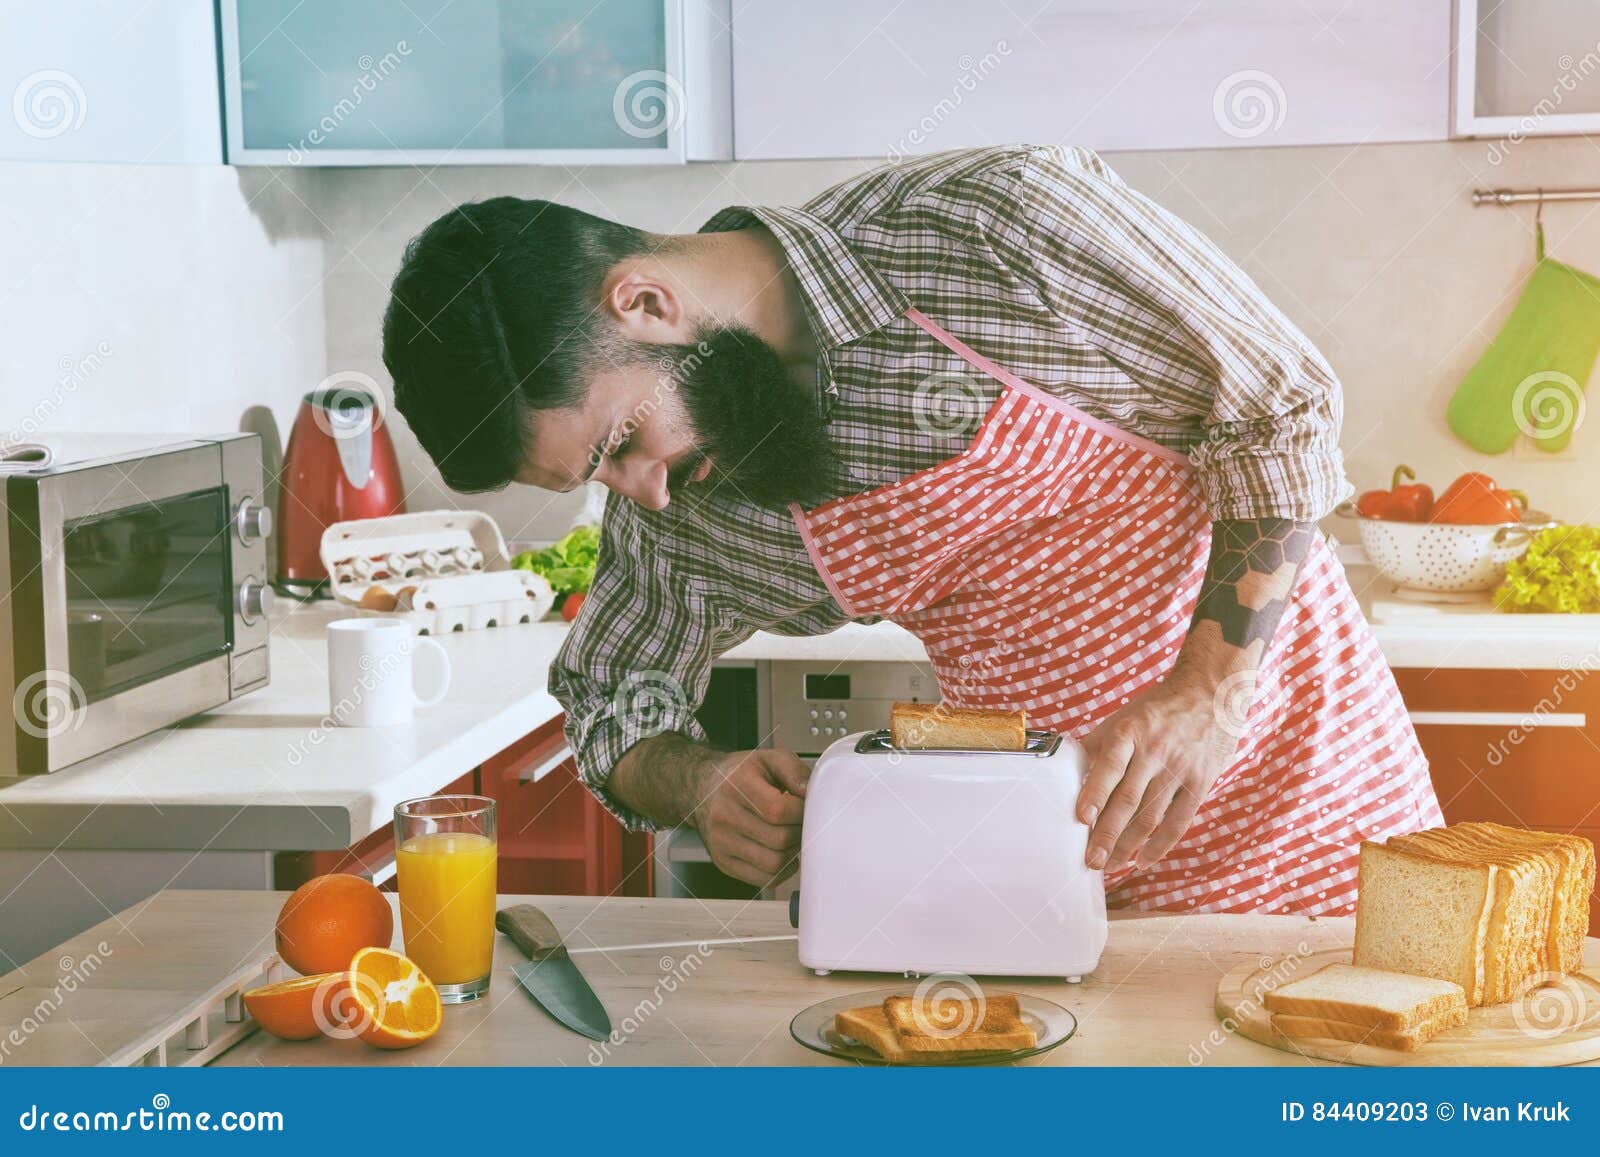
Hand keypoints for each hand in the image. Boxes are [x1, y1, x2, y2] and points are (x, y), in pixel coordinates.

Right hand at [688, 748, 808, 886]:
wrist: (702, 789)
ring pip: (774, 864)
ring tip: (791, 836)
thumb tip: (812, 793)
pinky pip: (765, 879)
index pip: (778, 810)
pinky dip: (782, 870)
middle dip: (799, 832)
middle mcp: (723, 816)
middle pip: (779, 839)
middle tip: (800, 822)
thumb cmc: (740, 775)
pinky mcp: (723, 862)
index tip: (805, 807)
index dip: (801, 812)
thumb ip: (794, 771)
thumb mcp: (768, 758)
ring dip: (793, 853)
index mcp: (736, 785)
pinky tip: (781, 852)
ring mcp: (721, 843)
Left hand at [1075, 672, 1243, 871]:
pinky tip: (1143, 861)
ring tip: (1110, 864)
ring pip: (1152, 816)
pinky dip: (1160, 845)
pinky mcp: (1201, 783)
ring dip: (1129, 845)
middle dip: (1108, 834)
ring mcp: (1180, 769)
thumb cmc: (1158, 710)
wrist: (1212, 693)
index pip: (1111, 766)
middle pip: (1129, 799)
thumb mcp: (1124, 717)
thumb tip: (1063, 767)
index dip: (1096, 792)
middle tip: (1091, 860)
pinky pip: (1179, 821)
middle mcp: (1156, 751)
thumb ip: (1096, 744)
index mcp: (1131, 732)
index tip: (1081, 817)